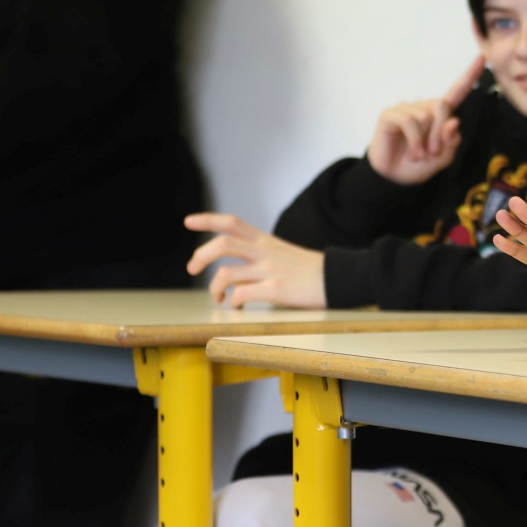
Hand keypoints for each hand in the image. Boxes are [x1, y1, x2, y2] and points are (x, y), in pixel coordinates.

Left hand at [185, 214, 326, 308]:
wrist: (339, 278)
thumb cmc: (311, 270)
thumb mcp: (283, 254)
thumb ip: (259, 258)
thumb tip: (235, 276)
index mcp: (266, 241)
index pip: (232, 223)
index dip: (207, 220)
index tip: (188, 222)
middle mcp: (265, 252)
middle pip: (222, 244)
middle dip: (200, 256)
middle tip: (192, 268)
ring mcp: (270, 270)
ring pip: (226, 274)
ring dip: (214, 288)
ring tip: (218, 298)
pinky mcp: (276, 288)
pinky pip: (242, 294)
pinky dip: (234, 302)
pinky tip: (240, 305)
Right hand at [366, 57, 482, 185]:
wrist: (395, 178)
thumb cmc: (419, 164)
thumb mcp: (444, 157)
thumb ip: (452, 141)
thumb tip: (453, 121)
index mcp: (441, 114)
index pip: (457, 91)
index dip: (470, 75)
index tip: (483, 58)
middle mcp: (425, 106)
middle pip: (442, 106)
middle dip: (440, 133)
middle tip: (432, 151)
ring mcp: (407, 108)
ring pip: (425, 116)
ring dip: (425, 140)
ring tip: (419, 152)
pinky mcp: (391, 114)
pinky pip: (409, 121)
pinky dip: (414, 140)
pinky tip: (413, 152)